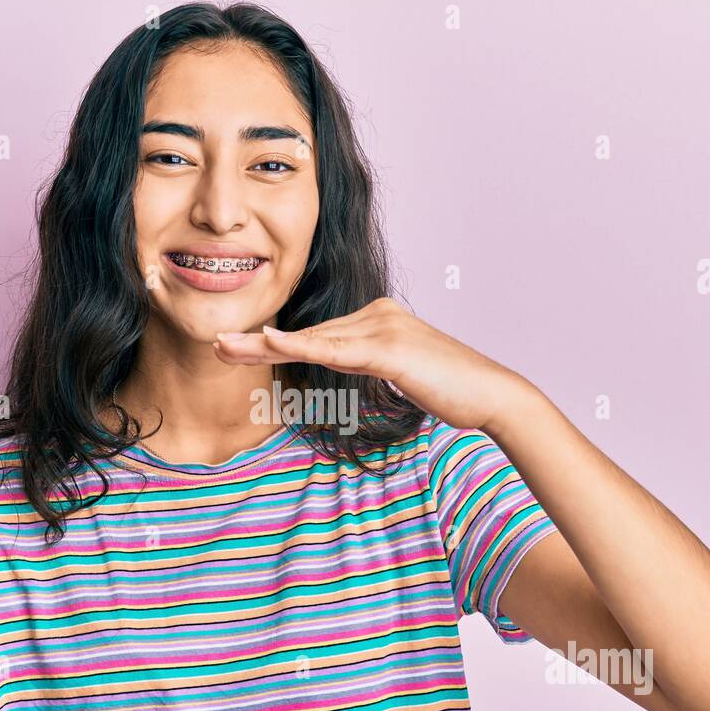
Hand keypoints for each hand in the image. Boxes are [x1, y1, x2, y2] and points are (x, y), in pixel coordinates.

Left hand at [213, 298, 526, 432]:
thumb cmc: (452, 390)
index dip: (275, 344)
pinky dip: (301, 347)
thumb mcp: (402, 375)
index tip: (238, 350)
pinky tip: (270, 345)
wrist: (493, 396)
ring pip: (314, 339)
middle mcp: (377, 315)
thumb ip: (372, 367)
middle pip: (308, 332)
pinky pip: (337, 350)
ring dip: (265, 346)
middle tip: (216, 345)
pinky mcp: (391, 349)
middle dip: (258, 343)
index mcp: (377, 318)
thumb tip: (347, 371)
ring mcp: (384, 328)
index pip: (317, 333)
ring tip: (225, 348)